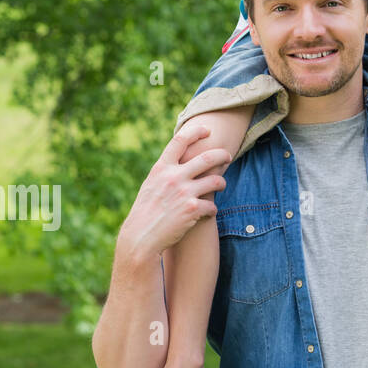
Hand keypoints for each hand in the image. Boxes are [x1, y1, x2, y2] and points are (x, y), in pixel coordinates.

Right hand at [117, 124, 232, 263]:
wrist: (140, 238)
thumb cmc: (145, 212)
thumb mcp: (151, 185)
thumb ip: (166, 172)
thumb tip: (181, 159)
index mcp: (161, 169)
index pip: (180, 141)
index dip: (196, 132)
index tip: (207, 130)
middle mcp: (173, 177)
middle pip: (208, 157)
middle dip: (222, 155)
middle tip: (228, 156)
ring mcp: (184, 193)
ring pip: (217, 180)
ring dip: (222, 183)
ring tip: (220, 185)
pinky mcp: (193, 209)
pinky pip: (212, 206)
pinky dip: (212, 210)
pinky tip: (209, 213)